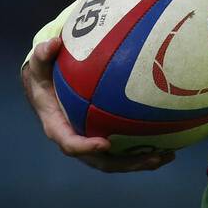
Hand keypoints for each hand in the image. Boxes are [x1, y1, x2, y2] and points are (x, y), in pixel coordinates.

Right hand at [21, 36, 175, 172]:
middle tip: (152, 158)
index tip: (105, 143)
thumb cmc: (45, 76)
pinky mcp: (105, 136)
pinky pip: (124, 147)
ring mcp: (91, 140)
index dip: (86, 147)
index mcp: (58, 127)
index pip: (70, 144)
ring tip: (167, 155)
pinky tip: (169, 141)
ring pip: (116, 159)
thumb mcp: (39, 65)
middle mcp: (76, 139)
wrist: (47, 87)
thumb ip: (42, 55)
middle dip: (126, 164)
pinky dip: (144, 147)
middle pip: (101, 160)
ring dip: (141, 161)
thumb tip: (52, 43)